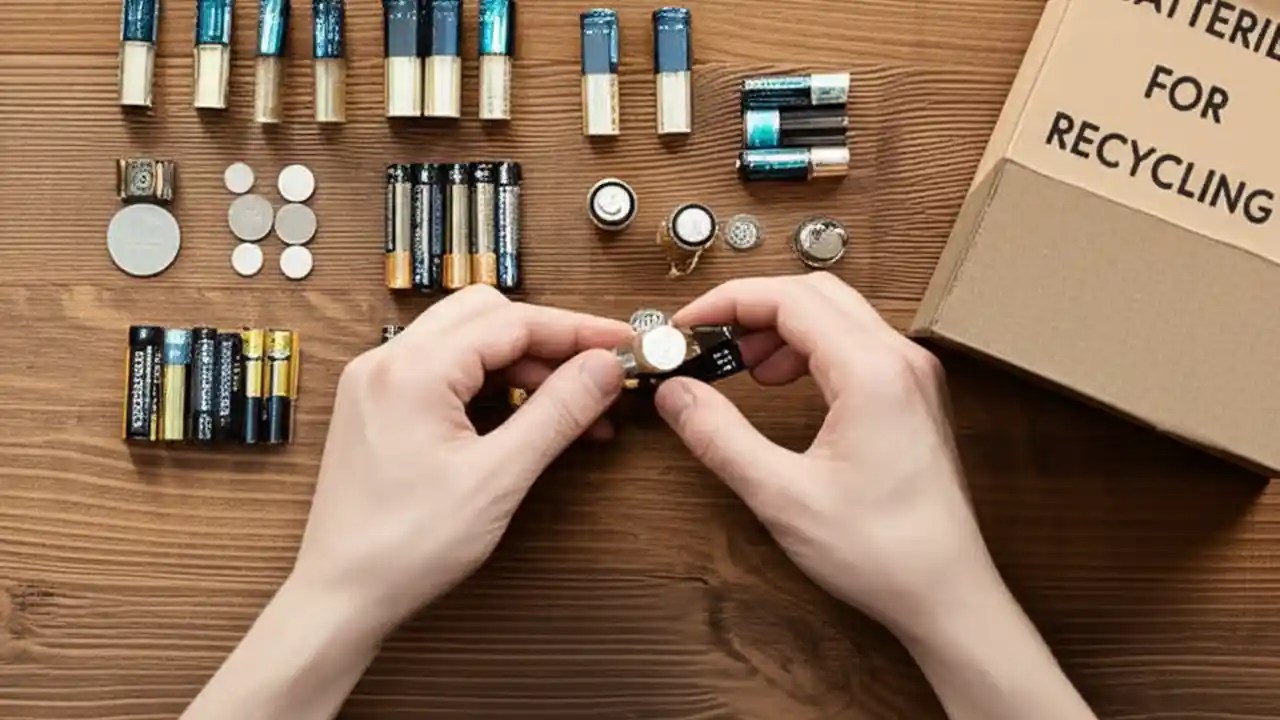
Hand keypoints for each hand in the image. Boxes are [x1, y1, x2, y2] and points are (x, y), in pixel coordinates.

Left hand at [293, 287, 631, 632]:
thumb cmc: (405, 546)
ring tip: (574, 405)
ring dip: (522, 363)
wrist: (341, 597)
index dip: (576, 330)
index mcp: (411, 370)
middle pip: (486, 316)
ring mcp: (377, 383)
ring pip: (466, 342)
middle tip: (598, 371)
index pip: (512, 322)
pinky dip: (490, 384)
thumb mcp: (498, 478)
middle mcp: (386, 362)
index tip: (622, 343)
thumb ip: (556, 413)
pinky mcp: (378, 407)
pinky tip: (528, 416)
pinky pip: (444, 371)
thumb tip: (603, 367)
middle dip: (549, 340)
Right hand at [654, 274, 997, 635]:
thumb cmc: (882, 551)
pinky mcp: (913, 397)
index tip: (688, 327)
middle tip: (707, 340)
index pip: (789, 298)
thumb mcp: (781, 495)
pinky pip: (855, 344)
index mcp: (873, 372)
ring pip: (837, 314)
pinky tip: (780, 384)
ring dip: (780, 327)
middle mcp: (900, 361)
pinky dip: (809, 348)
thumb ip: (720, 436)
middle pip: (815, 293)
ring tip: (740, 366)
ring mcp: (912, 377)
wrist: (946, 595)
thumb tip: (677, 394)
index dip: (728, 303)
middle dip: (752, 308)